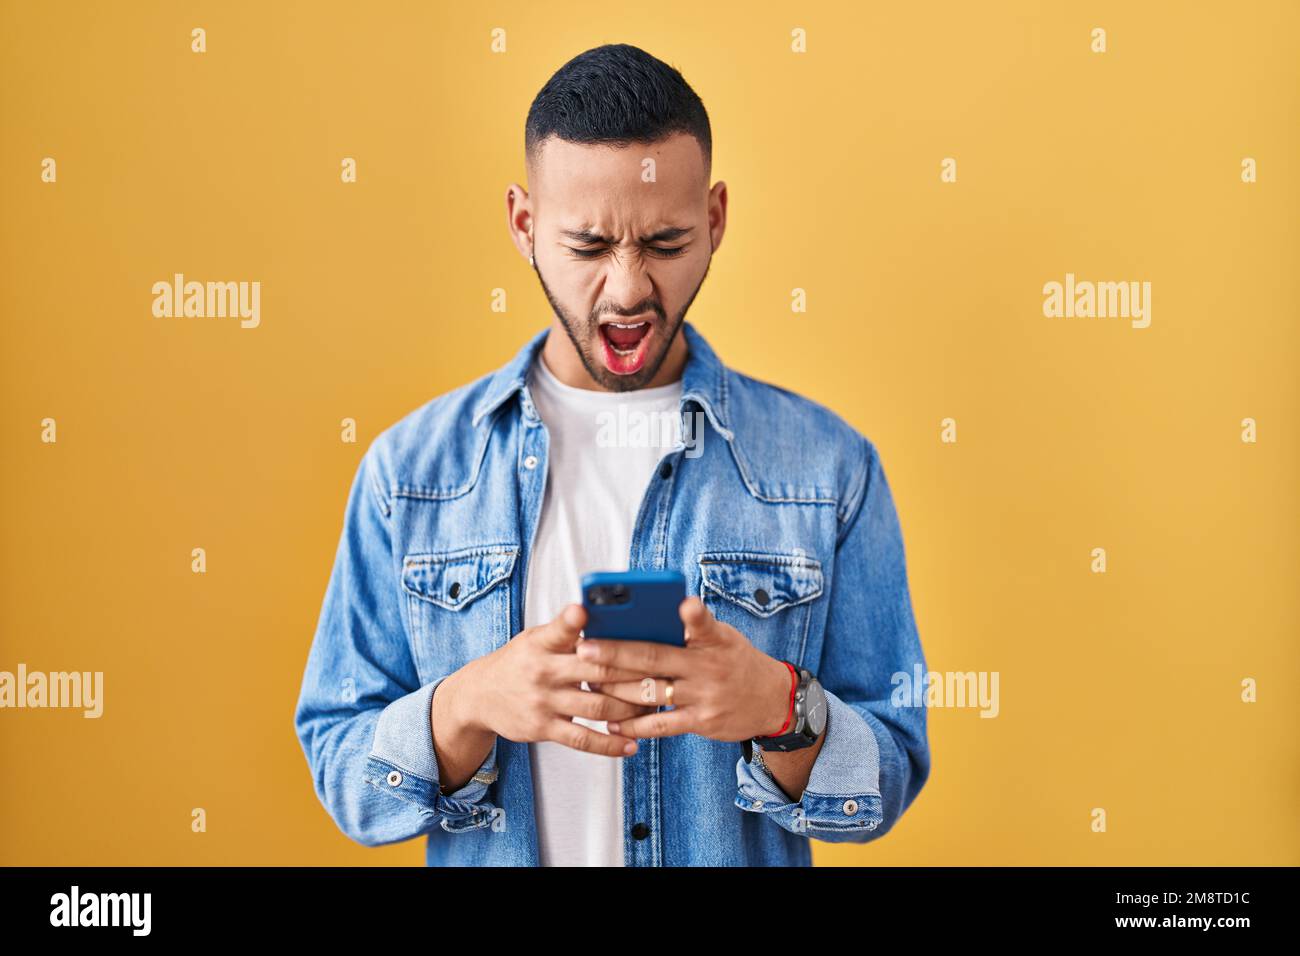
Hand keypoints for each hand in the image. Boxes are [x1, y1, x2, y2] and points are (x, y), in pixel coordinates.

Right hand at [456, 604, 660, 756]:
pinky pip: (582, 739)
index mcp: (541, 642)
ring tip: (656, 707)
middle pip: (596, 669)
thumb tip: (604, 615)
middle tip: (665, 672)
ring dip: (631, 708)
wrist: (479, 696)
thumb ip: (567, 632)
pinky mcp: (543, 728)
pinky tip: (631, 745)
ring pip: (597, 705)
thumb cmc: (520, 661)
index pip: (561, 628)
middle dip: (634, 671)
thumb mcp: (535, 637)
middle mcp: (543, 670)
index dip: (573, 620)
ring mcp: (544, 701)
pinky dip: (609, 745)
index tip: (584, 610)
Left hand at [577, 596, 793, 743]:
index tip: (683, 603)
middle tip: (585, 649)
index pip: (703, 622)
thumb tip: (646, 617)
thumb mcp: (724, 637)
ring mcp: (704, 696)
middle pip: (654, 658)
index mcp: (714, 639)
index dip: (693, 614)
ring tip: (588, 683)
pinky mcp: (701, 722)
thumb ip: (691, 630)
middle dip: (615, 654)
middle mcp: (708, 666)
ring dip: (615, 690)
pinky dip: (634, 725)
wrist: (772, 701)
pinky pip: (660, 725)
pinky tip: (611, 722)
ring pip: (650, 692)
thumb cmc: (736, 660)